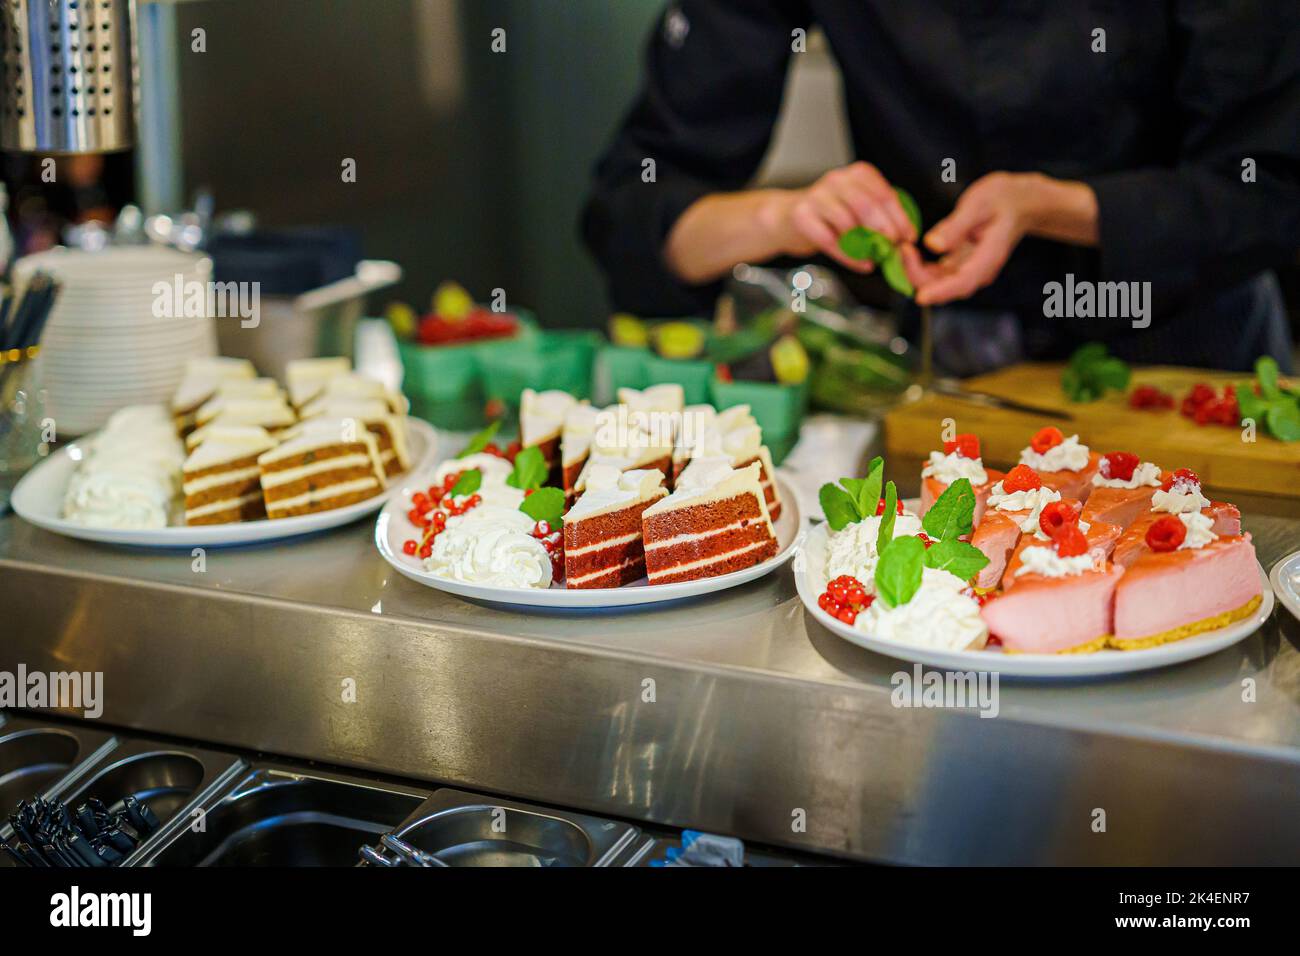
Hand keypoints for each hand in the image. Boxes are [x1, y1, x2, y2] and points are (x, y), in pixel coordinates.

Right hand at [760, 161, 919, 272]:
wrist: (786, 218)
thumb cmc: (828, 215)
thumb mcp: (856, 206)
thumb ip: (879, 215)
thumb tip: (904, 237)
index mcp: (856, 174)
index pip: (883, 194)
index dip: (899, 218)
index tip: (908, 237)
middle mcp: (837, 180)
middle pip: (866, 205)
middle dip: (883, 230)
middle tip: (892, 249)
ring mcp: (817, 196)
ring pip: (847, 222)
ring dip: (864, 246)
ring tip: (875, 259)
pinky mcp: (801, 216)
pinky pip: (829, 240)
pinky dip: (848, 257)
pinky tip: (861, 265)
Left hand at [907, 172, 1098, 305]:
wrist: (1018, 201)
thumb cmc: (1002, 198)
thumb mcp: (978, 204)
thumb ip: (955, 226)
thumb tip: (932, 245)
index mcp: (989, 257)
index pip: (965, 281)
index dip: (942, 291)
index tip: (921, 296)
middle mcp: (979, 269)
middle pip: (947, 286)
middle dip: (920, 276)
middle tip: (902, 250)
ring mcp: (970, 269)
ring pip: (939, 283)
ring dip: (917, 272)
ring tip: (903, 249)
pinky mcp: (961, 265)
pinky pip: (938, 274)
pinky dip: (921, 267)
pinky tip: (910, 252)